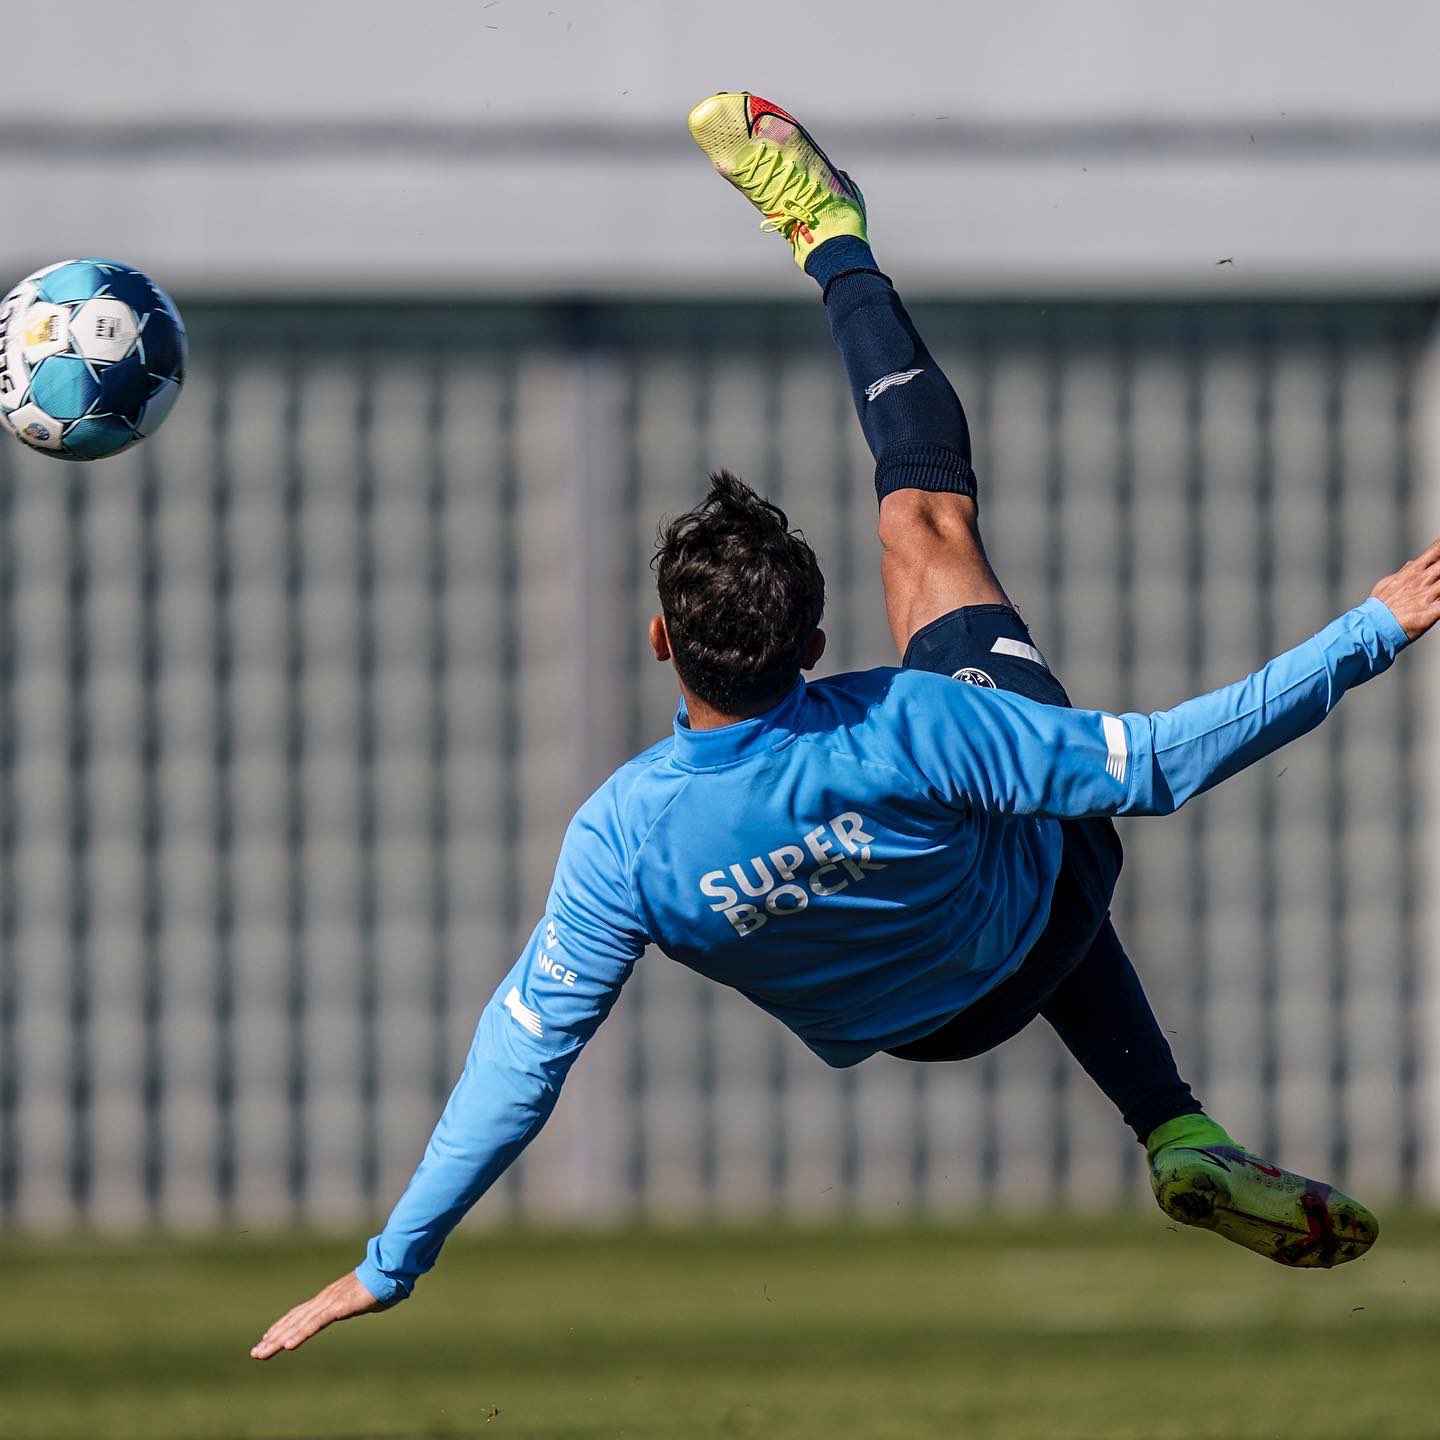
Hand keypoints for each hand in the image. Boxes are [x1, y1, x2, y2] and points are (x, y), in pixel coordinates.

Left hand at [250, 1270, 385, 1359]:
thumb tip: (361, 1303)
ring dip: (278, 1340)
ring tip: (262, 1353)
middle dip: (273, 1337)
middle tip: (255, 1353)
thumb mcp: (362, 1299)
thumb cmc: (382, 1283)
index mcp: (329, 1298)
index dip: (282, 1326)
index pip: (299, 1314)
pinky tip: (287, 1346)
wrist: (392, 1269)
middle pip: (293, 1320)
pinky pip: (315, 1323)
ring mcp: (330, 1302)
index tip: (267, 1338)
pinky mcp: (339, 1306)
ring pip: (298, 1324)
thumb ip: (355, 1303)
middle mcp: (324, 1299)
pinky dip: (300, 1334)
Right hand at [1371, 537, 1439, 641]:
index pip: (1433, 552)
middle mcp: (1421, 581)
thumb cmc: (1378, 607)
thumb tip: (1411, 564)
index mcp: (1412, 573)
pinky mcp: (1431, 613)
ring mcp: (1427, 596)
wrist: (1372, 626)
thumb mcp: (1387, 584)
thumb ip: (1403, 573)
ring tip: (1439, 586)